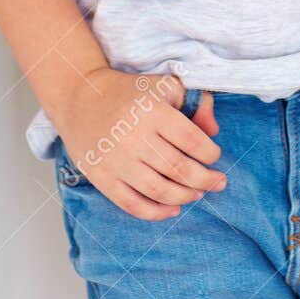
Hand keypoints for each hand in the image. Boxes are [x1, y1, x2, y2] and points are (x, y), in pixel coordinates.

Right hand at [58, 68, 226, 219]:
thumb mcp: (165, 86)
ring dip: (185, 196)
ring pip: (159, 190)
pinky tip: (173, 209)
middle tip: (219, 182)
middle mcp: (134, 137)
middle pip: (179, 169)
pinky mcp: (102, 178)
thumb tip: (214, 131)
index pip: (192, 140)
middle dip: (206, 180)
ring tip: (197, 193)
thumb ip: (196, 103)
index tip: (213, 156)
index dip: (210, 153)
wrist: (80, 97)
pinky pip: (132, 204)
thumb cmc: (130, 93)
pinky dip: (156, 212)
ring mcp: (117, 161)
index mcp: (153, 111)